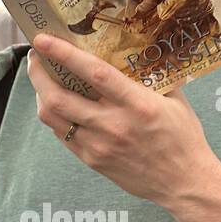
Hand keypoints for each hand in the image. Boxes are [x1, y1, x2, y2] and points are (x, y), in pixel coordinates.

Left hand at [27, 34, 216, 207]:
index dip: (64, 54)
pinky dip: (55, 115)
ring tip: (43, 79)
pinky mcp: (92, 161)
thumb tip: (133, 49)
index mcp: (137, 105)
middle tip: (36, 57)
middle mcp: (113, 125)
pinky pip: (62, 134)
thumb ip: (152, 75)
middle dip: (38, 74)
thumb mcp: (175, 100)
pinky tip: (58, 104)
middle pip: (58, 98)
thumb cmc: (183, 138)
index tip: (43, 39)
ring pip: (53, 117)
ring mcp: (99, 146)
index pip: (93, 73)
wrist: (184, 183)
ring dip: (41, 94)